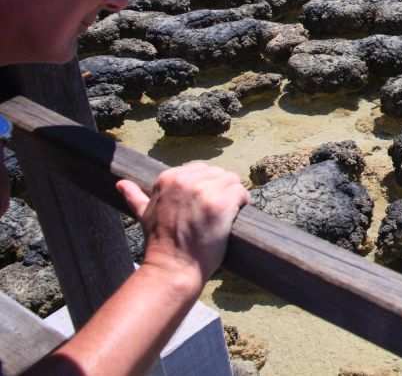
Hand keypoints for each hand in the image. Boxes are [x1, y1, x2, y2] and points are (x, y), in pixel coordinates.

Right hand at [116, 163, 248, 291]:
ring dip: (234, 196)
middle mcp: (186, 180)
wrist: (172, 269)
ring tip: (226, 214)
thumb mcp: (144, 215)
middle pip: (218, 173)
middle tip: (216, 212)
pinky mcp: (221, 204)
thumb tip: (121, 184)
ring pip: (232, 181)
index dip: (207, 186)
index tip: (204, 205)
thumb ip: (135, 196)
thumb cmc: (160, 244)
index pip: (200, 169)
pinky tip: (236, 214)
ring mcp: (204, 191)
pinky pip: (241, 192)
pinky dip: (243, 202)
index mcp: (168, 178)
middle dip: (221, 190)